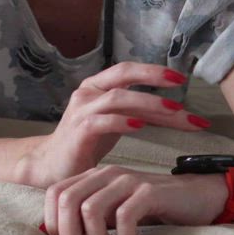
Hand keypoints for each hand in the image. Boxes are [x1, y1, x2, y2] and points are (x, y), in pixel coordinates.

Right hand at [14, 62, 210, 188]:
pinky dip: (122, 122)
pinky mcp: (78, 132)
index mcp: (98, 85)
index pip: (128, 70)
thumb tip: (176, 110)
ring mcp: (81, 110)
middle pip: (124, 75)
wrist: (52, 164)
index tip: (181, 77)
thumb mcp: (117, 122)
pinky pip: (100, 122)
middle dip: (154, 77)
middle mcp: (89, 92)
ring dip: (148, 103)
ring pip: (117, 98)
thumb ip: (141, 113)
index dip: (154, 70)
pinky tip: (139, 125)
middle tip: (181, 84)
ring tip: (173, 110)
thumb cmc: (87, 141)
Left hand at [42, 166, 227, 234]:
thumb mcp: (114, 211)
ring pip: (90, 208)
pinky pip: (124, 217)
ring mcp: (128, 181)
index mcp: (93, 176)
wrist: (196, 197)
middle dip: (71, 233)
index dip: (54, 222)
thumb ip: (90, 217)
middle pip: (67, 200)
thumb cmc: (151, 210)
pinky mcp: (149, 192)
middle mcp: (107, 174)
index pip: (55, 194)